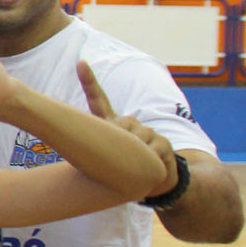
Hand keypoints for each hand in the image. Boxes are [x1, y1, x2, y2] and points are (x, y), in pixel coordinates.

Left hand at [78, 60, 179, 194]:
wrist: (153, 184)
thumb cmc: (120, 172)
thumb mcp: (101, 161)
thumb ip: (90, 149)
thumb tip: (82, 142)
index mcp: (109, 125)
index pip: (98, 100)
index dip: (89, 81)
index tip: (81, 62)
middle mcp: (129, 124)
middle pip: (122, 124)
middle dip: (120, 140)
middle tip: (119, 158)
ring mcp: (148, 132)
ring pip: (138, 137)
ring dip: (136, 156)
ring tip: (135, 166)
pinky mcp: (164, 143)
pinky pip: (154, 150)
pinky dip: (151, 162)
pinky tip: (151, 168)